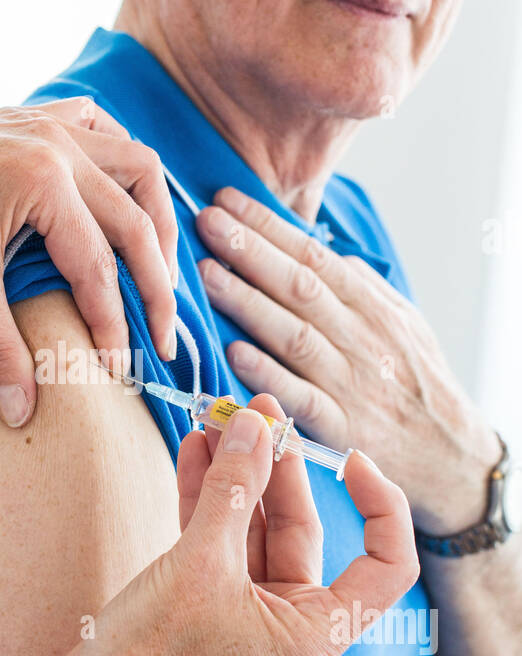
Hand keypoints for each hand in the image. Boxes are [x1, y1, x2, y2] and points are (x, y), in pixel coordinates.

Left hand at [0, 100, 177, 428]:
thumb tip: (24, 412)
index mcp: (44, 177)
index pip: (99, 265)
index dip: (114, 324)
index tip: (119, 368)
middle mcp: (57, 140)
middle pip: (138, 215)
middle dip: (156, 280)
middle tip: (162, 332)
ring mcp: (46, 121)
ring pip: (136, 162)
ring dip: (154, 216)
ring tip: (159, 268)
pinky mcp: (30, 117)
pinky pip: (100, 127)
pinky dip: (121, 162)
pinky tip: (121, 195)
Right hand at [26, 395, 418, 655]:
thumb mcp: (200, 563)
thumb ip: (232, 489)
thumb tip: (253, 425)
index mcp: (317, 628)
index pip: (386, 564)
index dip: (381, 508)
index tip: (351, 461)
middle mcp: (290, 620)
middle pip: (301, 528)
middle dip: (277, 467)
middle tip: (255, 414)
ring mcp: (246, 609)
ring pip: (254, 527)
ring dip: (236, 474)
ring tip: (217, 418)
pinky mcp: (205, 600)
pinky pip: (218, 538)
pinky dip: (208, 497)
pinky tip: (195, 451)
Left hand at [196, 189, 500, 535]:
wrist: (450, 454)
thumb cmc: (417, 383)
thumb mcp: (403, 323)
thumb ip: (364, 288)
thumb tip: (328, 253)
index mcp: (371, 308)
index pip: (313, 256)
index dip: (268, 226)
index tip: (227, 201)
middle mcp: (360, 339)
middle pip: (299, 287)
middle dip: (251, 250)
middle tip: (207, 223)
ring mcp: (349, 384)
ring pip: (294, 335)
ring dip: (248, 303)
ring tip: (206, 275)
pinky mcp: (341, 428)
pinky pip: (300, 398)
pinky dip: (268, 375)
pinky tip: (235, 353)